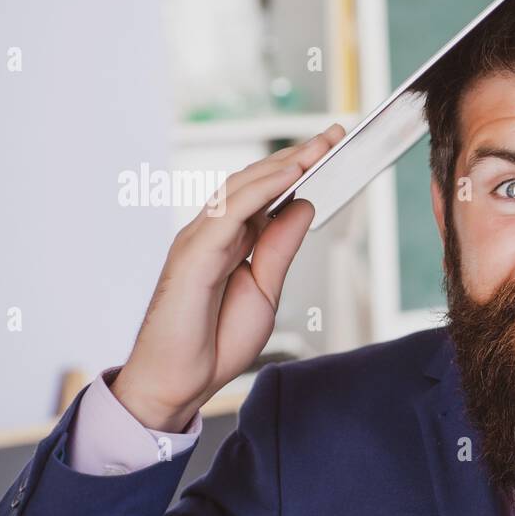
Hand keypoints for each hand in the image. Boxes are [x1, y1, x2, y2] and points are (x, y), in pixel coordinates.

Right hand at [110, 126, 345, 431]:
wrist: (180, 381)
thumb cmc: (214, 341)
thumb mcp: (265, 290)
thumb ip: (280, 248)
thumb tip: (302, 207)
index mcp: (230, 240)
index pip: (267, 194)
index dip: (298, 168)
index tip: (332, 148)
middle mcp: (212, 232)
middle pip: (256, 182)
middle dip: (296, 155)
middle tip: (334, 134)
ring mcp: (199, 240)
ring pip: (242, 189)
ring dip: (283, 164)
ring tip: (319, 146)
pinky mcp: (193, 255)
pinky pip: (230, 213)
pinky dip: (261, 190)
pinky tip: (290, 175)